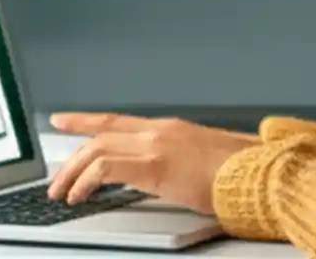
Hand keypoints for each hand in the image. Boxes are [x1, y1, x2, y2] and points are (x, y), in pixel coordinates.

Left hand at [47, 113, 259, 213]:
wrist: (258, 173)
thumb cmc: (241, 172)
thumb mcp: (204, 162)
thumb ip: (181, 163)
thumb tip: (171, 176)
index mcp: (169, 129)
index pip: (117, 121)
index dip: (86, 120)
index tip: (63, 120)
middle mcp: (159, 131)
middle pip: (101, 135)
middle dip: (72, 156)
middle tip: (57, 177)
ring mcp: (156, 145)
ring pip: (97, 149)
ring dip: (74, 172)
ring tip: (63, 191)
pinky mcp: (155, 164)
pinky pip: (106, 168)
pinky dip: (87, 180)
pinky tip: (81, 195)